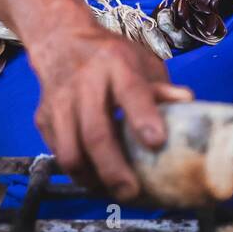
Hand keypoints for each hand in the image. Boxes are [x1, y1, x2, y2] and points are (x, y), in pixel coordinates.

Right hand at [31, 22, 192, 200]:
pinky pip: (59, 154)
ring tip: (111, 192)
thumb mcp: (141, 61)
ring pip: (70, 151)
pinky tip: (95, 179)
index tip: (157, 142)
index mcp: (116, 63)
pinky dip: (78, 173)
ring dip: (92, 179)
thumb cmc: (110, 56)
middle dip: (114, 168)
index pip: (131, 91)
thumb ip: (161, 88)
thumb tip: (188, 104)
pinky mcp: (44, 119)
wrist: (61, 39)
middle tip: (130, 192)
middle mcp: (85, 82)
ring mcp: (60, 102)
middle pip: (96, 132)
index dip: (143, 118)